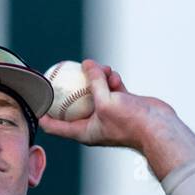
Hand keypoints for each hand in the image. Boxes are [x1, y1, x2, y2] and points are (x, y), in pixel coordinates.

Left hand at [37, 59, 171, 149]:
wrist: (159, 128)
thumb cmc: (131, 122)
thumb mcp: (106, 100)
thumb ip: (94, 82)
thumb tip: (86, 63)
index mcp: (84, 131)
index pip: (55, 126)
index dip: (43, 114)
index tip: (35, 100)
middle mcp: (94, 123)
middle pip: (73, 105)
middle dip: (70, 89)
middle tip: (61, 73)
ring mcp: (109, 113)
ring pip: (94, 92)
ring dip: (95, 79)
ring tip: (100, 69)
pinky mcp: (122, 104)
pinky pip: (110, 88)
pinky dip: (110, 80)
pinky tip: (112, 73)